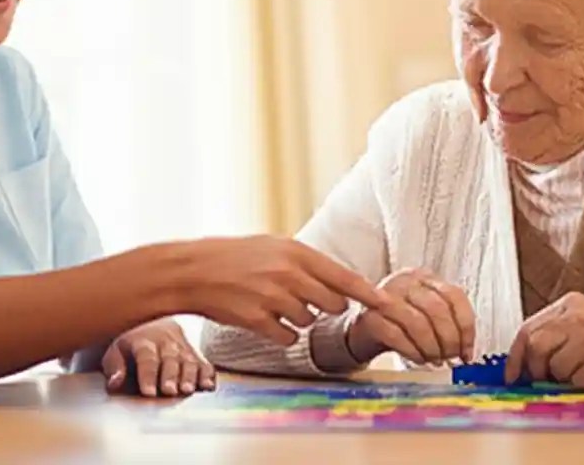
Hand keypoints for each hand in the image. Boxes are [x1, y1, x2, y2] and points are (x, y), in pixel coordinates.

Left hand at [101, 319, 214, 397]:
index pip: (146, 358)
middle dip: (170, 376)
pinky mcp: (196, 354)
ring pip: (189, 361)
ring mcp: (183, 347)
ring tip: (187, 389)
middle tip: (170, 391)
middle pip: (170, 359)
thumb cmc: (132, 344)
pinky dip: (207, 375)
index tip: (148, 392)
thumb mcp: (116, 351)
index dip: (147, 375)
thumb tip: (114, 382)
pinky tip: (207, 386)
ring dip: (189, 376)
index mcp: (144, 341)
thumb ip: (114, 366)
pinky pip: (204, 364)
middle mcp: (166, 342)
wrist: (154, 322)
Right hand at [179, 236, 387, 345]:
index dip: (370, 294)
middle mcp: (288, 273)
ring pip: (308, 321)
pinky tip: (262, 318)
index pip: (344, 277)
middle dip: (324, 306)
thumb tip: (341, 282)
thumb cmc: (235, 257)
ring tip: (272, 302)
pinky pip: (288, 338)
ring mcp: (272, 298)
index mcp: (295, 252)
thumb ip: (305, 263)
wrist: (193, 270)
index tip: (391, 305)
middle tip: (301, 297)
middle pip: (332, 304)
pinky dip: (280, 334)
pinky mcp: (257, 320)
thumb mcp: (273, 246)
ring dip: (297, 318)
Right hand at [345, 268, 475, 365]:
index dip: (465, 326)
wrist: (362, 333)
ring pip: (417, 322)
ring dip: (431, 347)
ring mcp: (384, 297)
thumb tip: (466, 351)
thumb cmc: (400, 326)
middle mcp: (405, 282)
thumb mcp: (427, 319)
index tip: (467, 350)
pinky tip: (419, 360)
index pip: (453, 296)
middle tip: (451, 357)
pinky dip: (413, 352)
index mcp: (424, 278)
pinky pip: (396, 335)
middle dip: (449, 339)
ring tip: (435, 361)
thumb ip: (448, 326)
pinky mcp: (370, 317)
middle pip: (437, 308)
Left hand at [505, 292, 583, 388]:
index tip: (512, 374)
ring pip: (553, 367)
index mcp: (570, 304)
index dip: (516, 356)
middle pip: (535, 346)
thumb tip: (525, 361)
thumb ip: (557, 334)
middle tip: (545, 378)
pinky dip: (581, 384)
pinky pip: (574, 381)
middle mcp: (577, 318)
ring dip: (563, 378)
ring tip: (583, 371)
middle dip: (536, 369)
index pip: (528, 329)